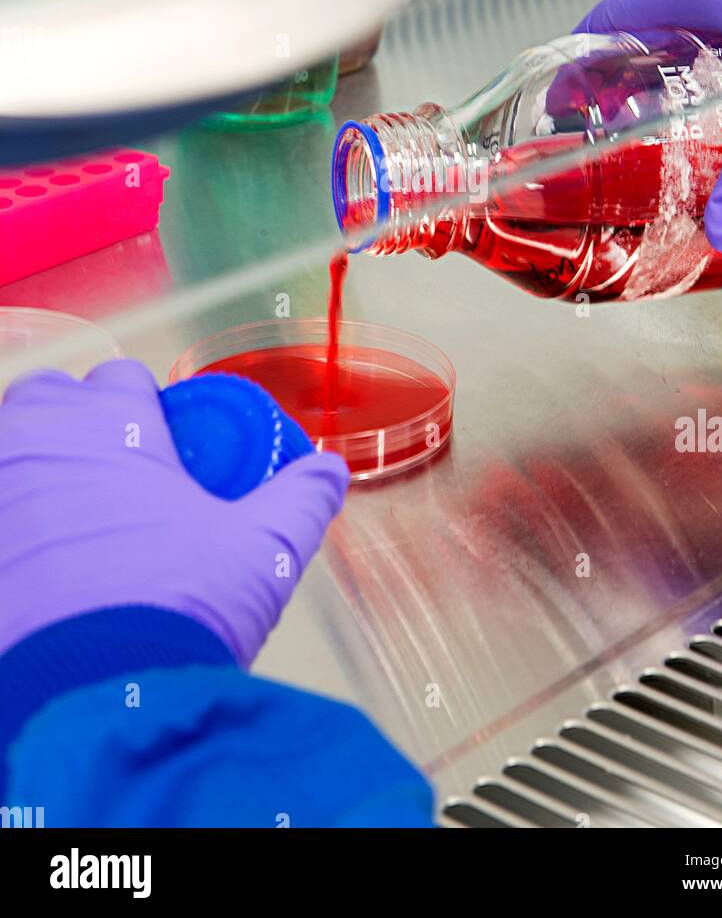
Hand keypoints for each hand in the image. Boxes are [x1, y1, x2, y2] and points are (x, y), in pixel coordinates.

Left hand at [0, 359, 348, 665]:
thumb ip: (302, 500)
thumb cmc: (176, 612)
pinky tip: (37, 570)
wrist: (94, 704)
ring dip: (34, 472)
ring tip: (71, 527)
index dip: (142, 409)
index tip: (160, 450)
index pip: (118, 379)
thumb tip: (329, 472)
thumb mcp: (264, 551)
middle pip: (47, 403)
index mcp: (109, 423)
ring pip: (7, 453)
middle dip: (75, 428)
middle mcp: (35, 443)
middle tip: (113, 483)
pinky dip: (12, 527)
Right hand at [576, 0, 721, 249]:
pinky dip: (719, 64)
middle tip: (611, 124)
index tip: (561, 98)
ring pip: (693, 26)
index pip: (611, 15)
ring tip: (665, 121)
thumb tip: (721, 220)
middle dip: (623, 75)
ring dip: (673, 69)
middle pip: (648, 24)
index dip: (578, 59)